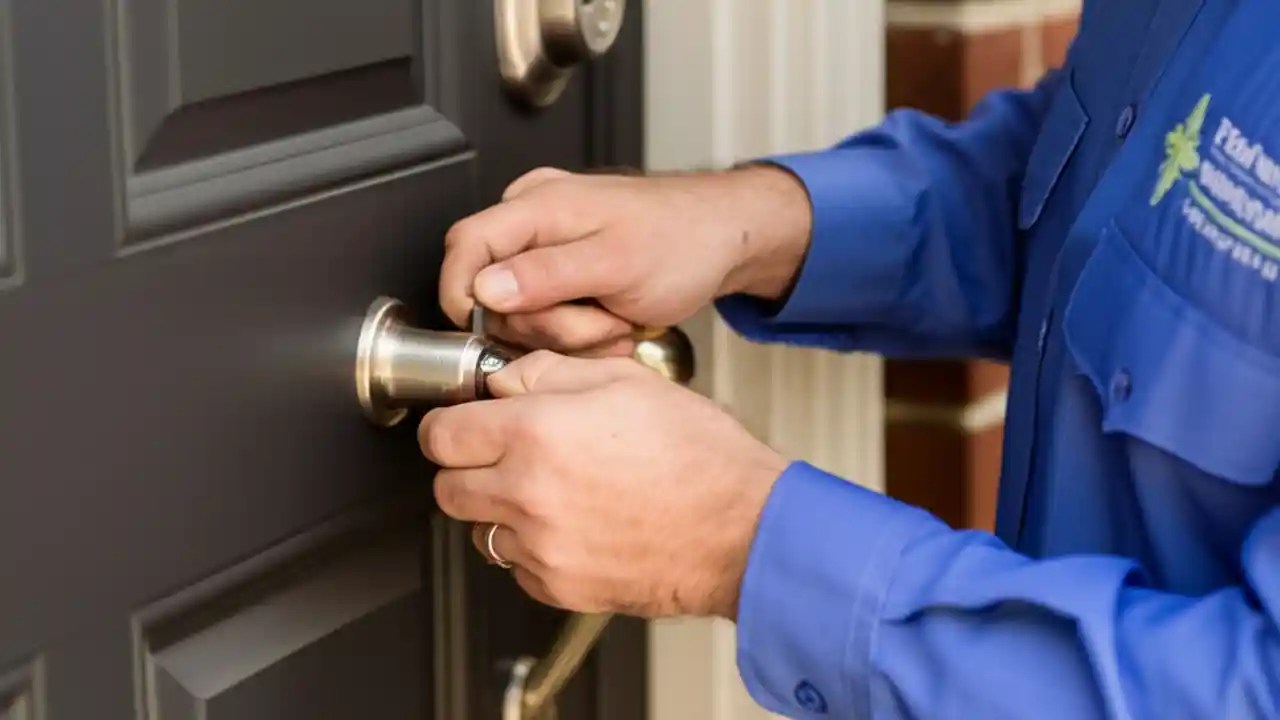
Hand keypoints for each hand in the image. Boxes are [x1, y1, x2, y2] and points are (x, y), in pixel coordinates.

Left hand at [418, 351, 786, 618]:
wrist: (742, 530)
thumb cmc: (698, 455)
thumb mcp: (626, 380)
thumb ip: (549, 372)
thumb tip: (505, 382)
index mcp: (537, 433)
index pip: (441, 434)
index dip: (449, 424)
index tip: (462, 424)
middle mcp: (527, 494)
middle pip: (447, 486)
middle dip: (467, 467)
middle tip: (505, 454)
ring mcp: (541, 547)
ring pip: (479, 530)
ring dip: (500, 510)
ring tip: (552, 490)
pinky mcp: (559, 586)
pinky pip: (516, 566)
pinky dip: (532, 548)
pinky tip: (574, 524)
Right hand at [440, 166, 810, 355]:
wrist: (725, 241)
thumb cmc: (683, 240)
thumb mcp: (617, 264)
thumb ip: (547, 275)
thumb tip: (485, 288)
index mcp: (537, 205)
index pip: (463, 246)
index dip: (462, 296)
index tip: (485, 333)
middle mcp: (534, 220)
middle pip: (493, 292)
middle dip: (547, 324)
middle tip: (598, 322)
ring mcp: (548, 246)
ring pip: (524, 314)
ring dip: (570, 333)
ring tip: (615, 319)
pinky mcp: (563, 273)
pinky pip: (549, 317)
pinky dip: (581, 331)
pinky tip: (613, 321)